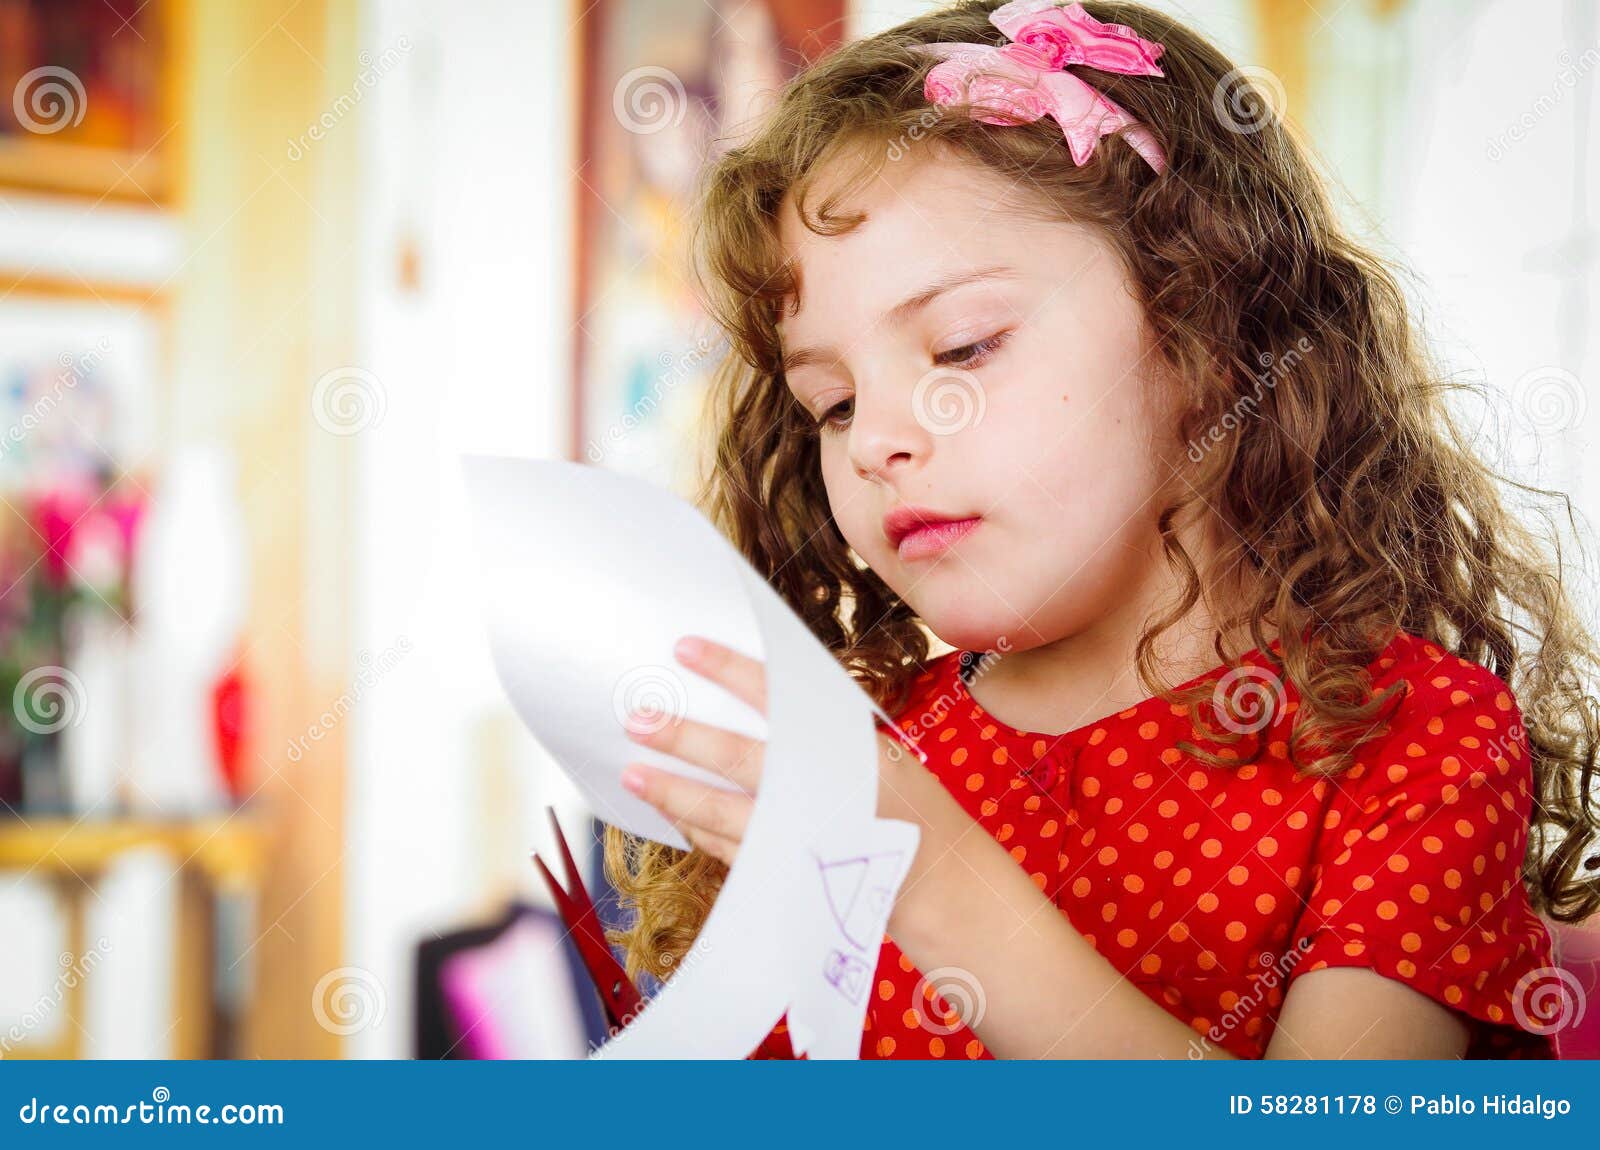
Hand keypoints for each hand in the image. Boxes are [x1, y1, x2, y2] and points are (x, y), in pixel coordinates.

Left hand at [618, 635, 917, 865]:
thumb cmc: (901, 799)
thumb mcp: (873, 746)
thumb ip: (818, 721)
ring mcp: (798, 836)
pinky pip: (726, 848)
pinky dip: (694, 828)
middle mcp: (819, 787)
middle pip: (735, 757)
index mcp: (843, 742)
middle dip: (681, 736)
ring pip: (718, 812)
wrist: (932, 878)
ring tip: (634, 773)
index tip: (684, 648)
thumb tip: (749, 687)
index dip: (727, 668)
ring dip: (672, 791)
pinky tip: (671, 810)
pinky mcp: (783, 872)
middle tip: (638, 719)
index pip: (776, 694)